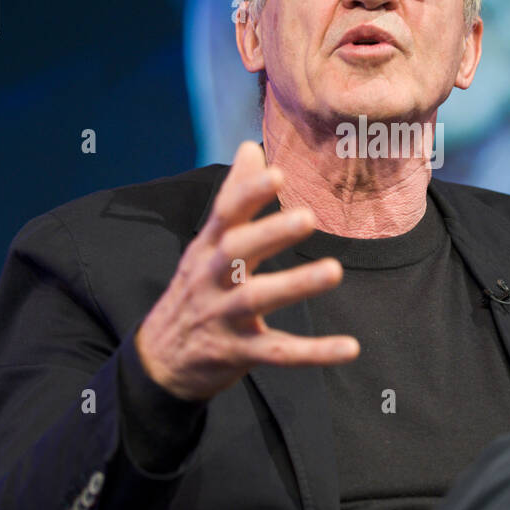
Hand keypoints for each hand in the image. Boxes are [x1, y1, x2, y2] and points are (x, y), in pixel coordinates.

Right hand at [135, 141, 359, 400]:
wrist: (159, 362)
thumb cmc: (195, 291)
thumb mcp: (205, 245)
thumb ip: (233, 197)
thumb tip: (250, 147)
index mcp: (207, 249)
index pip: (225, 215)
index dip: (248, 193)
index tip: (277, 174)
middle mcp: (211, 279)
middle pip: (237, 252)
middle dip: (270, 233)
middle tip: (308, 217)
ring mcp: (223, 318)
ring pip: (257, 299)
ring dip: (295, 285)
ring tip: (334, 271)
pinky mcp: (238, 354)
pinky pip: (279, 352)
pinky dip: (314, 352)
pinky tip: (350, 347)